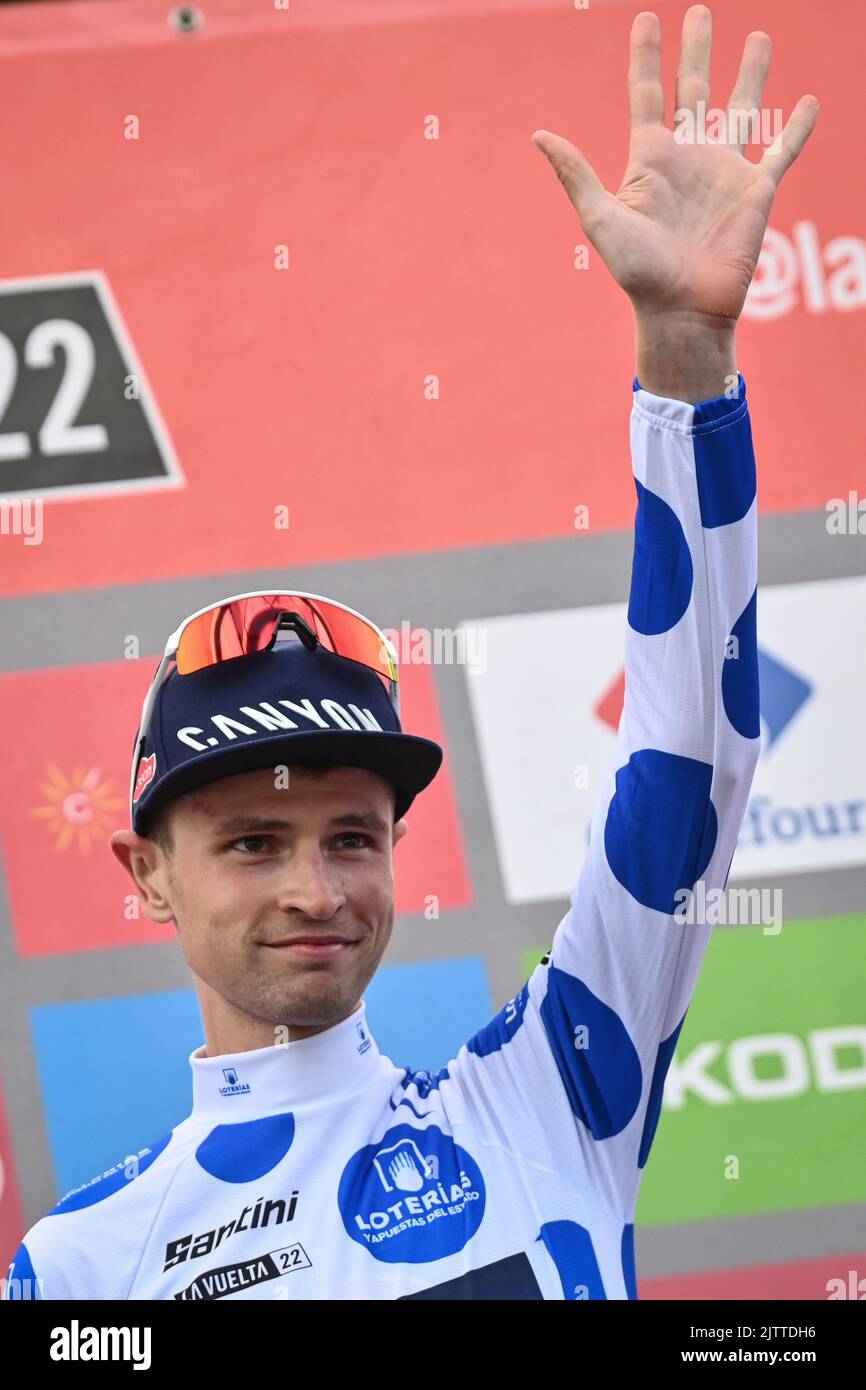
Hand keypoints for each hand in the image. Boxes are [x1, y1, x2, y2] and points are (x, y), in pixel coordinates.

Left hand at [531, 5, 818, 327]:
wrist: (681, 309)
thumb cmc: (637, 272)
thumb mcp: (600, 219)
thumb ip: (576, 174)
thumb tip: (539, 134)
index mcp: (651, 159)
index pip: (648, 94)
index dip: (646, 56)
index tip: (647, 18)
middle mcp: (688, 158)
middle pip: (695, 89)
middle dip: (697, 49)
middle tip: (701, 11)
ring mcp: (724, 172)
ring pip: (741, 108)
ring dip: (751, 74)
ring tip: (760, 36)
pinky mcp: (756, 192)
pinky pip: (782, 152)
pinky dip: (797, 128)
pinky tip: (808, 102)